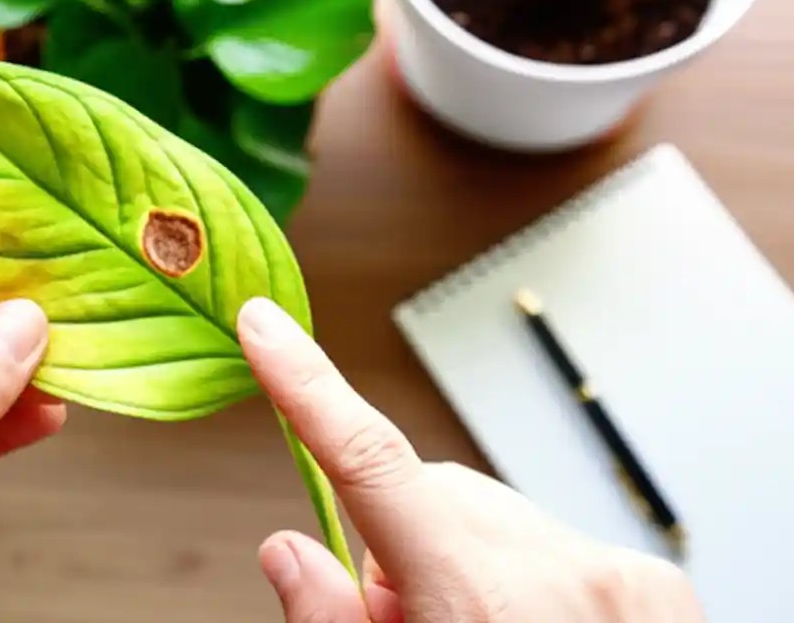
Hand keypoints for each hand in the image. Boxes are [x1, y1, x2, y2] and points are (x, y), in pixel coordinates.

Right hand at [237, 298, 704, 622]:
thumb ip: (327, 622)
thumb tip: (287, 546)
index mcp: (479, 606)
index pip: (366, 463)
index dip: (306, 386)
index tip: (266, 328)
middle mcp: (559, 572)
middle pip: (428, 493)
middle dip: (398, 540)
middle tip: (403, 618)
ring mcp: (619, 575)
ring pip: (490, 513)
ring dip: (463, 555)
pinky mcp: (655, 584)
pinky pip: (550, 537)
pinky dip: (523, 571)